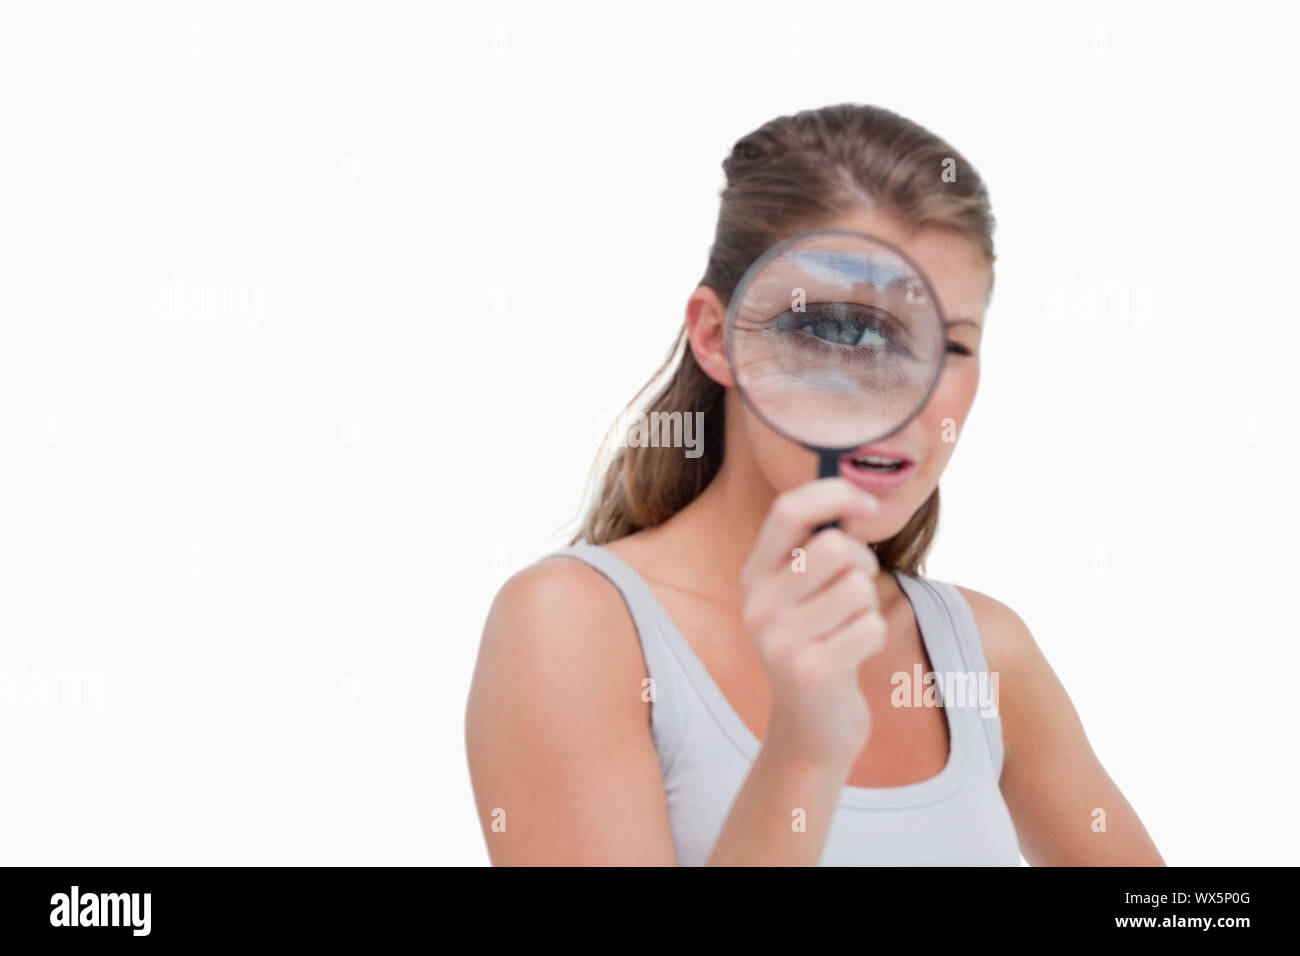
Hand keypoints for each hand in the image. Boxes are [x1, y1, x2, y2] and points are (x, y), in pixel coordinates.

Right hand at [739, 478, 887, 772]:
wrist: (812, 728)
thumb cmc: (822, 643)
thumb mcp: (802, 593)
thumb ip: (817, 546)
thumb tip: (856, 497)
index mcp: (754, 575)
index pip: (788, 509)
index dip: (835, 494)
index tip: (868, 506)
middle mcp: (757, 604)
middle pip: (834, 546)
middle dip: (863, 562)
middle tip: (857, 589)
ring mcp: (779, 640)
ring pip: (858, 586)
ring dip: (869, 604)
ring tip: (850, 626)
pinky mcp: (809, 672)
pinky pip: (869, 626)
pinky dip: (873, 636)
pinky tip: (853, 655)